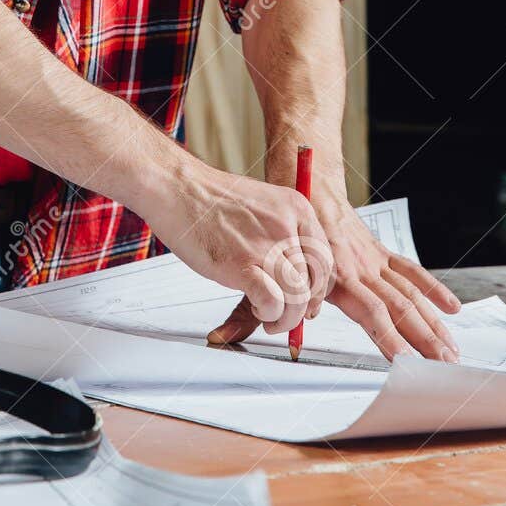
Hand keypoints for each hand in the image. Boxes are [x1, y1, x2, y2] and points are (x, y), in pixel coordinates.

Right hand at [142, 158, 334, 336]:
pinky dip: (268, 314)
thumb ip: (282, 233)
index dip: (319, 289)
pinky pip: (272, 302)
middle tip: (288, 315)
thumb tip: (294, 272)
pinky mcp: (241, 264)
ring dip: (286, 318)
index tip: (308, 300)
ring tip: (270, 318)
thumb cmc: (211, 199)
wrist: (178, 187)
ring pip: (297, 297)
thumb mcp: (263, 206)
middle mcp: (287, 226)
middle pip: (315, 282)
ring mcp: (265, 245)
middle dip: (304, 308)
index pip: (326, 259)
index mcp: (296, 209)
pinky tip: (257, 309)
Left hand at [206, 185, 461, 362]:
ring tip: (453, 350)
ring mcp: (370, 257)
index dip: (389, 339)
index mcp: (335, 274)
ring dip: (433, 322)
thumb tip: (221, 338)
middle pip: (400, 307)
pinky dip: (431, 287)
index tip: (405, 363)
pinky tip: (452, 308)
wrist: (301, 171)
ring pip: (409, 294)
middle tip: (445, 368)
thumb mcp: (255, 267)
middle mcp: (358, 266)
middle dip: (424, 339)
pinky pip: (408, 270)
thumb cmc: (276, 221)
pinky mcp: (375, 249)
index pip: (371, 312)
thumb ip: (245, 308)